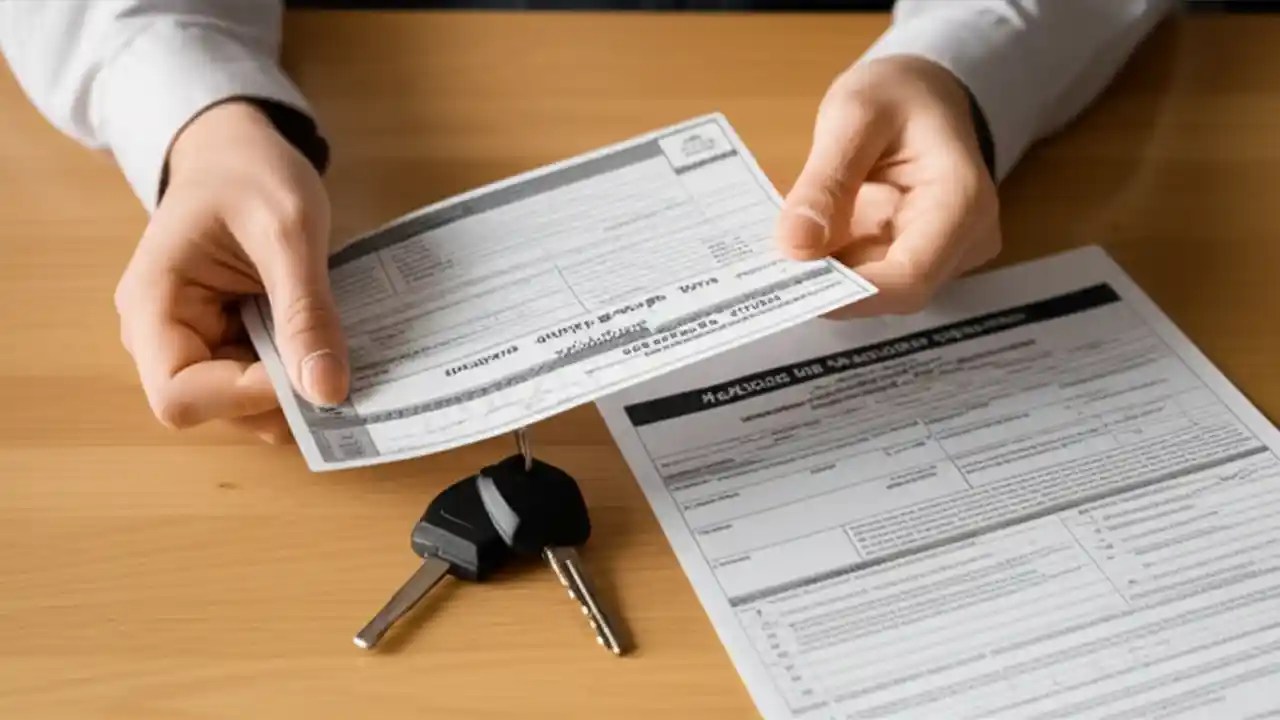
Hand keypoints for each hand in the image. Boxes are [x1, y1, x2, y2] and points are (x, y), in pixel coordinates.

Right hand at [113, 101, 348, 441]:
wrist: (236, 149)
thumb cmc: (251, 174)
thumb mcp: (289, 232)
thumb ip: (306, 312)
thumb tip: (329, 393)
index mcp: (153, 305)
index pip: (180, 394)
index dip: (247, 396)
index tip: (309, 370)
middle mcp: (161, 336)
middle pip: (216, 408)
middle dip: (280, 398)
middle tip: (343, 365)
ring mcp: (193, 342)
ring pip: (246, 404)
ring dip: (296, 389)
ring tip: (339, 348)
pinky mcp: (225, 343)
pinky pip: (262, 380)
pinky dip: (299, 373)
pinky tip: (329, 346)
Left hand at [777, 56, 1000, 317]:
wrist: (925, 93)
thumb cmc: (897, 93)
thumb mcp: (852, 115)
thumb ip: (825, 180)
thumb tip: (794, 246)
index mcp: (962, 199)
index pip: (910, 276)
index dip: (849, 293)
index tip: (790, 283)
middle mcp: (965, 239)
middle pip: (895, 290)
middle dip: (831, 286)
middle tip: (770, 271)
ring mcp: (946, 254)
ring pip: (880, 290)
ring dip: (828, 278)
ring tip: (780, 257)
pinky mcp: (921, 258)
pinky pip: (874, 276)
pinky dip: (834, 267)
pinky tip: (803, 248)